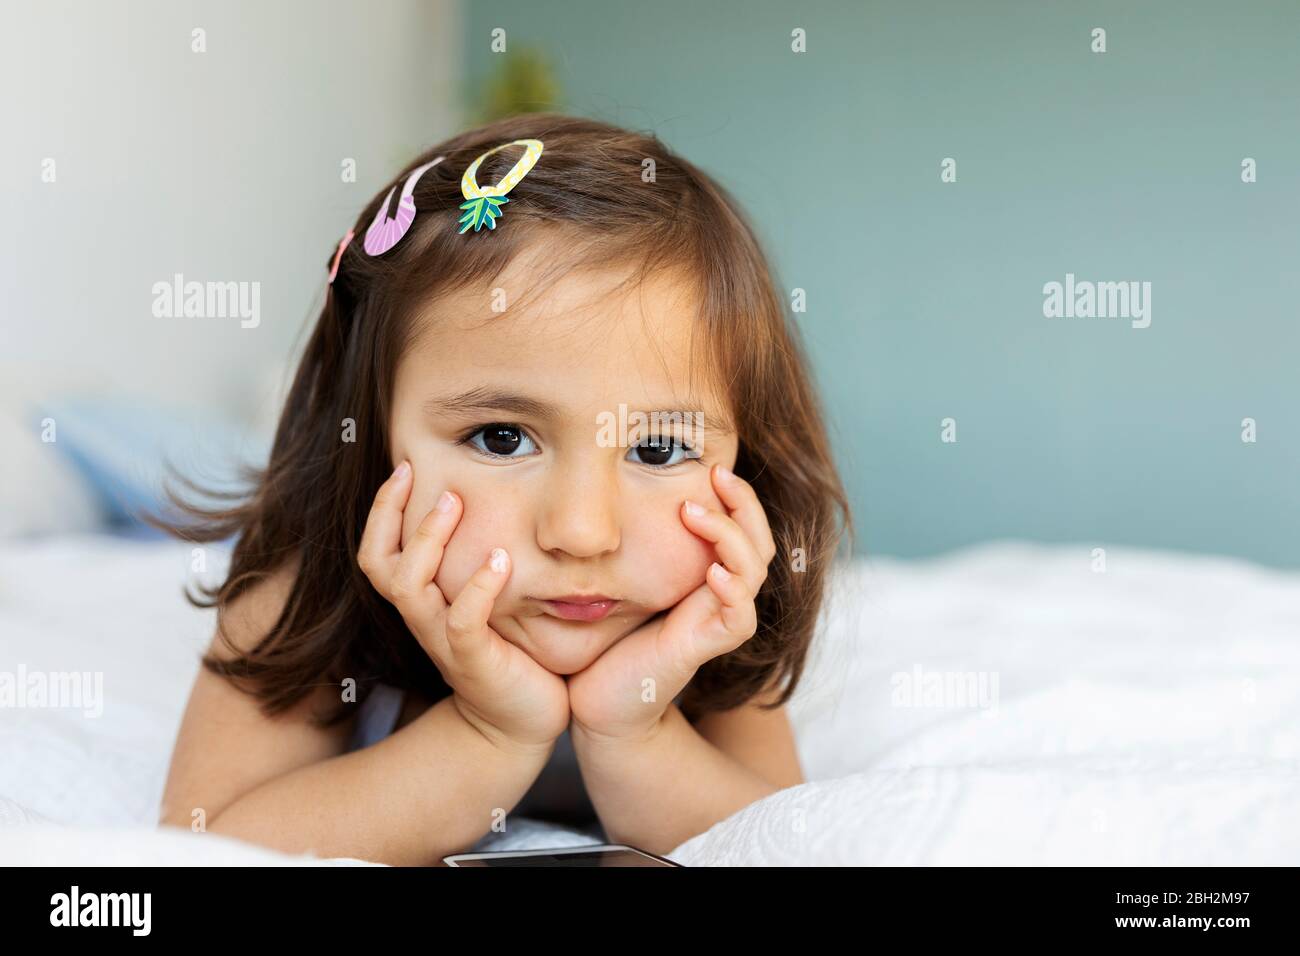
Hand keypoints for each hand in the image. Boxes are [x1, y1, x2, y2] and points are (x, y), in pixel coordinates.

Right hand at [358, 461, 569, 751]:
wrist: (519, 722)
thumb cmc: (508, 651)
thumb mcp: (485, 599)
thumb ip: (477, 556)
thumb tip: (495, 497)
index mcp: (419, 601)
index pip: (377, 550)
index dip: (381, 510)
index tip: (405, 465)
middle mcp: (422, 619)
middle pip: (380, 564)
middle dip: (394, 514)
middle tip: (426, 475)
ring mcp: (443, 641)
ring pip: (410, 588)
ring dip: (430, 541)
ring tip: (457, 502)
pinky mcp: (473, 663)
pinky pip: (463, 623)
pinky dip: (478, 589)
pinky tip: (500, 560)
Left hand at [567, 464, 776, 741]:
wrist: (598, 700)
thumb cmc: (609, 639)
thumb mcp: (625, 577)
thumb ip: (639, 541)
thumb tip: (623, 486)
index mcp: (708, 576)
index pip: (744, 528)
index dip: (737, 496)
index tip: (710, 465)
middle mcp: (721, 596)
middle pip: (761, 542)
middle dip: (744, 504)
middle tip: (717, 472)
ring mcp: (717, 622)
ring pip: (754, 572)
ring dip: (730, 537)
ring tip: (694, 512)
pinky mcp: (705, 648)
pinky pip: (739, 617)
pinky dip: (732, 590)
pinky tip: (711, 571)